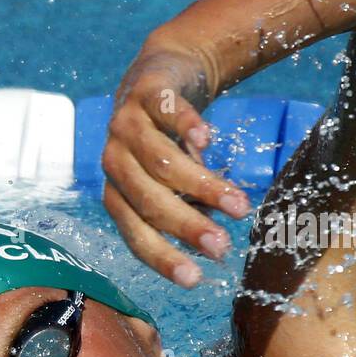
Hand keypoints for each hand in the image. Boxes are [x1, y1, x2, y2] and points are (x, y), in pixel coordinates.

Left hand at [102, 46, 251, 285]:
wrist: (161, 76)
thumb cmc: (169, 144)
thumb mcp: (176, 185)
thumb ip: (189, 210)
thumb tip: (216, 248)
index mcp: (119, 194)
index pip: (137, 234)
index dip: (164, 257)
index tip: (195, 279)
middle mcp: (115, 162)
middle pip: (149, 201)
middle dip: (187, 227)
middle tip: (223, 247)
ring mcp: (126, 125)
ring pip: (161, 162)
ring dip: (202, 186)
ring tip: (240, 206)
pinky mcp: (146, 92)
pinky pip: (165, 111)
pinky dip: (186, 126)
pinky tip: (208, 141)